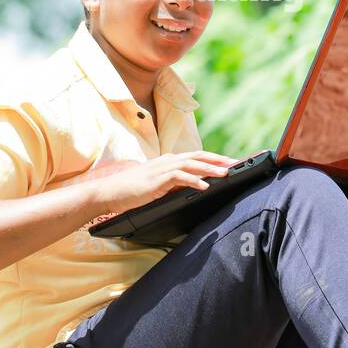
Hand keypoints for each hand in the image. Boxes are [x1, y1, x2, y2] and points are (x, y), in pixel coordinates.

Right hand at [87, 151, 240, 217]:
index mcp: (169, 160)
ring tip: (226, 173)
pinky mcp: (157, 180)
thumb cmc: (134, 190)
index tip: (231, 162)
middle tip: (236, 163)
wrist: (111, 192)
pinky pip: (179, 177)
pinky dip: (193, 180)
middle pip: (198, 156)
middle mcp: (168, 160)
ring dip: (210, 168)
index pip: (196, 156)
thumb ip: (176, 182)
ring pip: (191, 164)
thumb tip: (196, 185)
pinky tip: (204, 186)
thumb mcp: (160, 184)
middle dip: (218, 159)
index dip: (215, 157)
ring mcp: (162, 168)